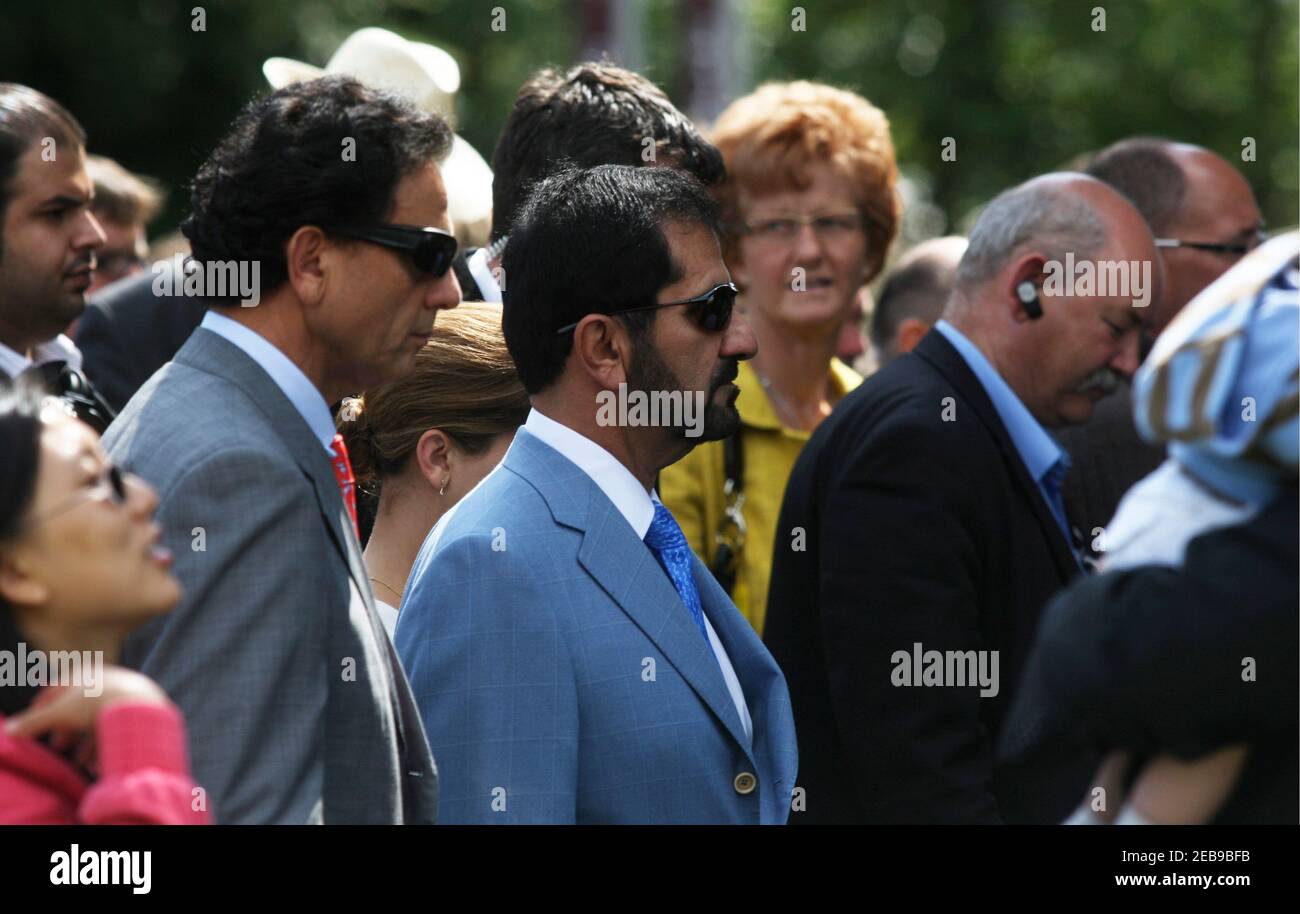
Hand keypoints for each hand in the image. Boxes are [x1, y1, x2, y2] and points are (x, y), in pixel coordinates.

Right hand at [4, 666, 170, 754]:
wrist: (141, 706)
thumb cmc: (95, 704)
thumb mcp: (58, 714)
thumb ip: (34, 722)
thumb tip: (8, 731)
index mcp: (86, 674)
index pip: (59, 689)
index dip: (45, 706)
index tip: (37, 721)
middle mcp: (107, 679)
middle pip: (81, 707)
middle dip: (67, 729)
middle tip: (60, 746)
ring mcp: (126, 692)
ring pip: (101, 720)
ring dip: (88, 742)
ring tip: (81, 761)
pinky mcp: (142, 708)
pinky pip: (120, 727)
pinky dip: (108, 743)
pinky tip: (102, 760)